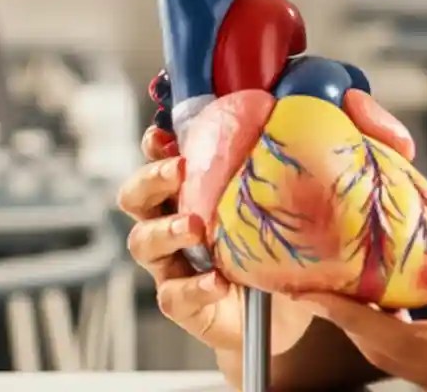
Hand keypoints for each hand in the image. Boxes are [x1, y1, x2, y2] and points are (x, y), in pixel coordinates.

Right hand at [117, 123, 315, 354]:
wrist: (284, 310)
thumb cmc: (276, 248)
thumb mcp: (278, 203)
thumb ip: (272, 168)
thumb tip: (290, 116)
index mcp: (191, 195)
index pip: (159, 162)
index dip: (153, 147)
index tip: (161, 135)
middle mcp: (173, 226)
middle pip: (136, 197)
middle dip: (150, 179)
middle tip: (178, 171)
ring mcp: (173, 265)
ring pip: (143, 242)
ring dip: (167, 230)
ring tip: (195, 227)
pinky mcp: (183, 303)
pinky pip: (174, 294)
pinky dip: (194, 286)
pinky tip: (217, 281)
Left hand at [296, 245, 426, 391]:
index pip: (398, 344)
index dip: (349, 318)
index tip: (312, 292)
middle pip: (390, 360)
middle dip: (347, 322)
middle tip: (318, 281)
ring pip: (405, 369)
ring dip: (372, 331)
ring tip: (352, 288)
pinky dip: (403, 342)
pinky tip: (406, 312)